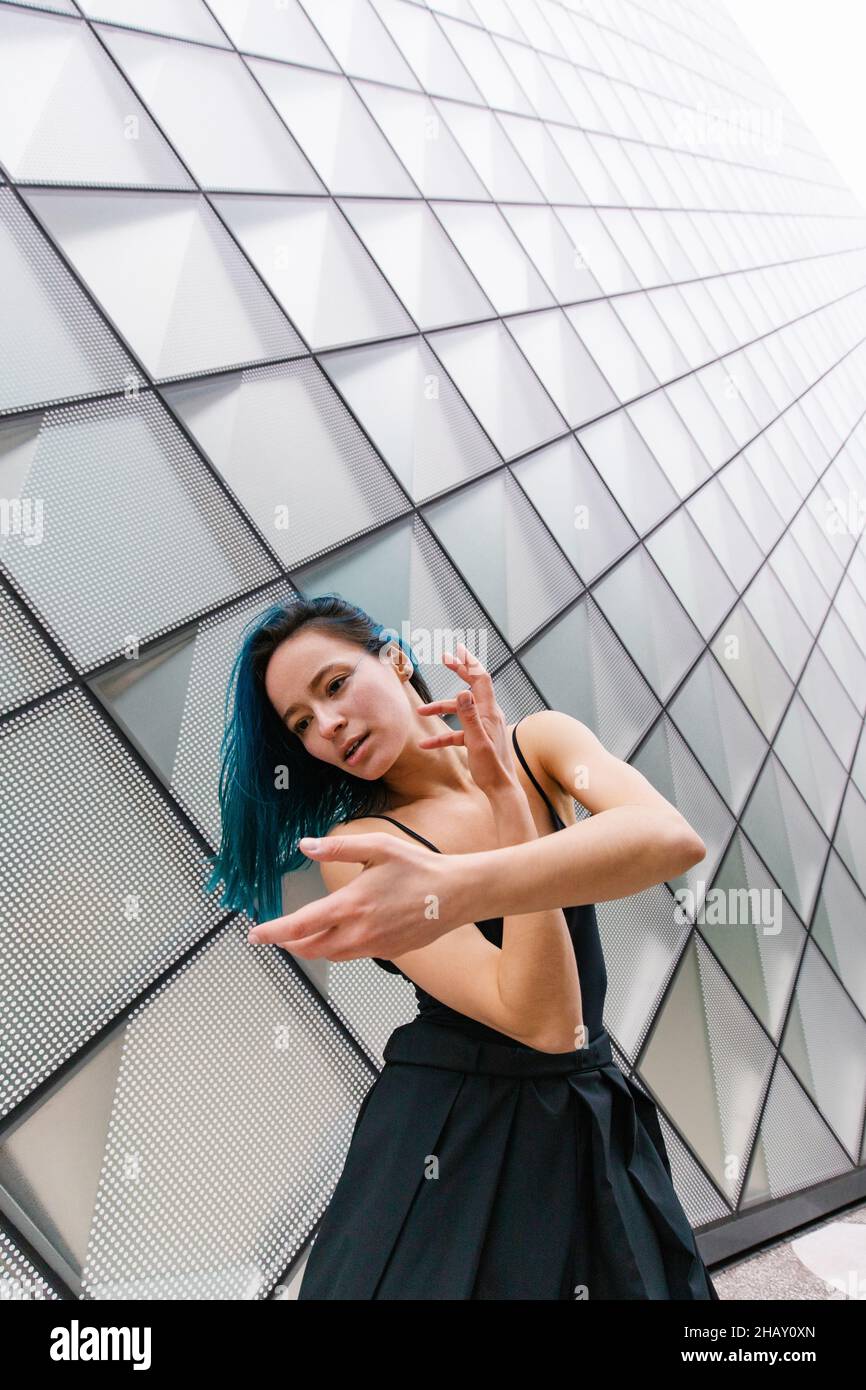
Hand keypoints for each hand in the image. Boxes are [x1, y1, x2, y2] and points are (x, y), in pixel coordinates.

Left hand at [246, 831, 474, 959]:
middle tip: (276, 936)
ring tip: (302, 936)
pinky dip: (339, 948)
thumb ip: (337, 848)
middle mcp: (359, 931)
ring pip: (331, 955)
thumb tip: (305, 845)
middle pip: (310, 949)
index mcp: (351, 904)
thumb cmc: (420, 868)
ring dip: (312, 948)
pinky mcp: (388, 953)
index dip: (272, 933)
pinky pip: (354, 955)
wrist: (457, 894)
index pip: (299, 926)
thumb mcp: (377, 847)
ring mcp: (374, 946)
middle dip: (288, 944)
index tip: (254, 935)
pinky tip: (342, 933)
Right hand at [415, 643, 519, 799]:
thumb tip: (462, 690)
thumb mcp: (477, 741)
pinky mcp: (477, 739)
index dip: (469, 663)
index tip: (456, 651)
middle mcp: (488, 715)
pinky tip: (427, 744)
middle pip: (471, 687)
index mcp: (490, 712)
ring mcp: (483, 726)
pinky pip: (457, 732)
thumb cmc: (492, 768)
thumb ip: (469, 716)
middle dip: (459, 671)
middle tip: (445, 658)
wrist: (501, 789)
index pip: (481, 679)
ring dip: (441, 709)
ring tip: (421, 711)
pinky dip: (443, 735)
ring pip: (459, 711)